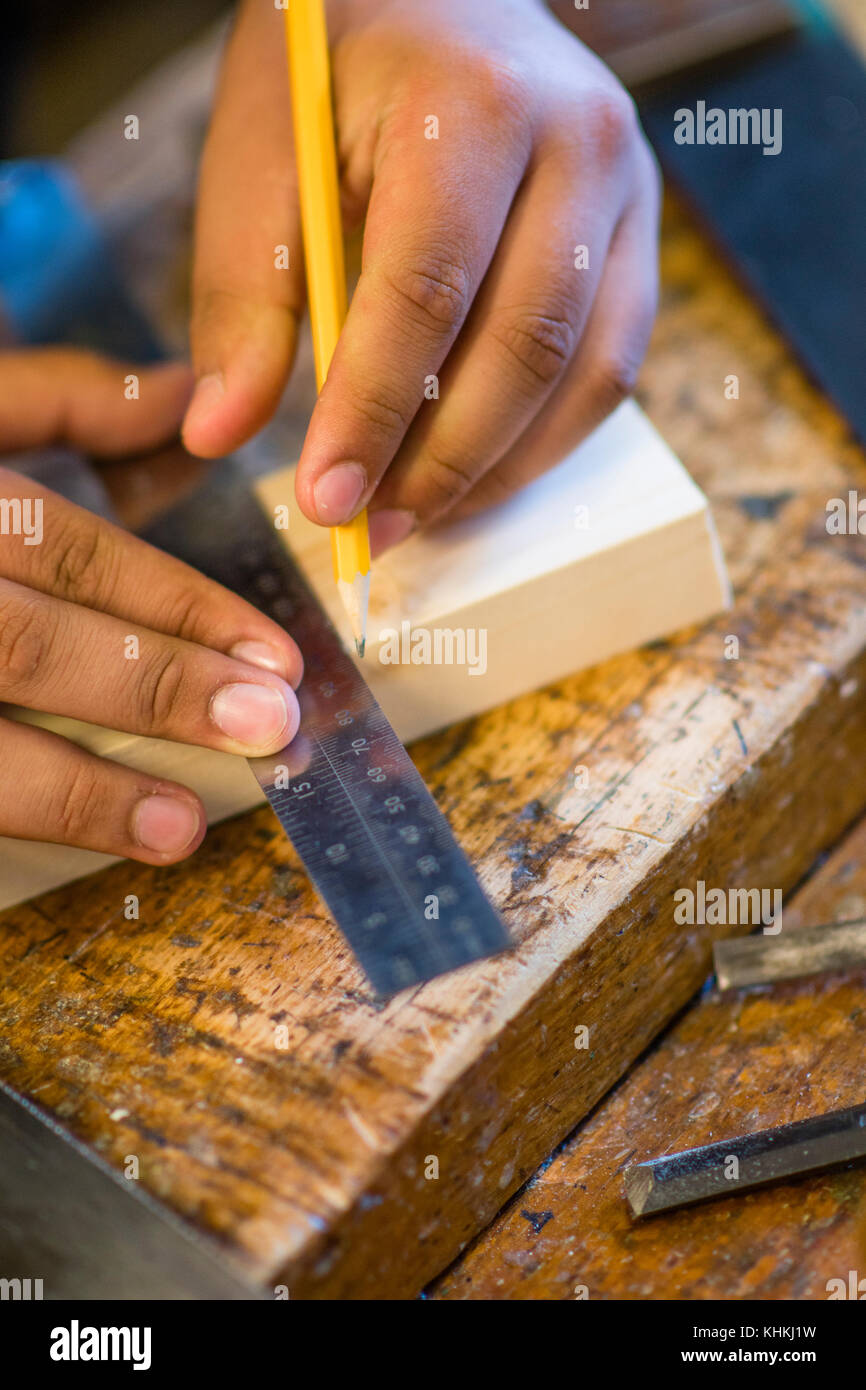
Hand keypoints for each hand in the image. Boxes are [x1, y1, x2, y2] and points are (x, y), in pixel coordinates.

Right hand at [0, 349, 301, 862]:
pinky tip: (71, 845)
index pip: (65, 547)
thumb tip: (180, 392)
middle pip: (26, 639)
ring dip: (75, 791)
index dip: (179, 603)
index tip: (275, 655)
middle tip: (267, 729)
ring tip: (180, 828)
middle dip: (153, 686)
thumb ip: (49, 398)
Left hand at [184, 0, 659, 552]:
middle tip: (370, 528)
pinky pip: (610, 369)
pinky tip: (477, 473)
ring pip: (583, 373)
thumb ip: (243, 295)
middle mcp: (578, 142)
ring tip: (417, 518)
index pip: (426, 291)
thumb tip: (221, 434)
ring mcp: (630, 192)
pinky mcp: (643, 238)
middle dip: (440, 462)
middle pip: (522, 346)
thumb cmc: (339, 72)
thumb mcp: (262, 156)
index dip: (373, 413)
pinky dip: (544, 439)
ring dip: (498, 468)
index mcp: (471, 103)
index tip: (326, 502)